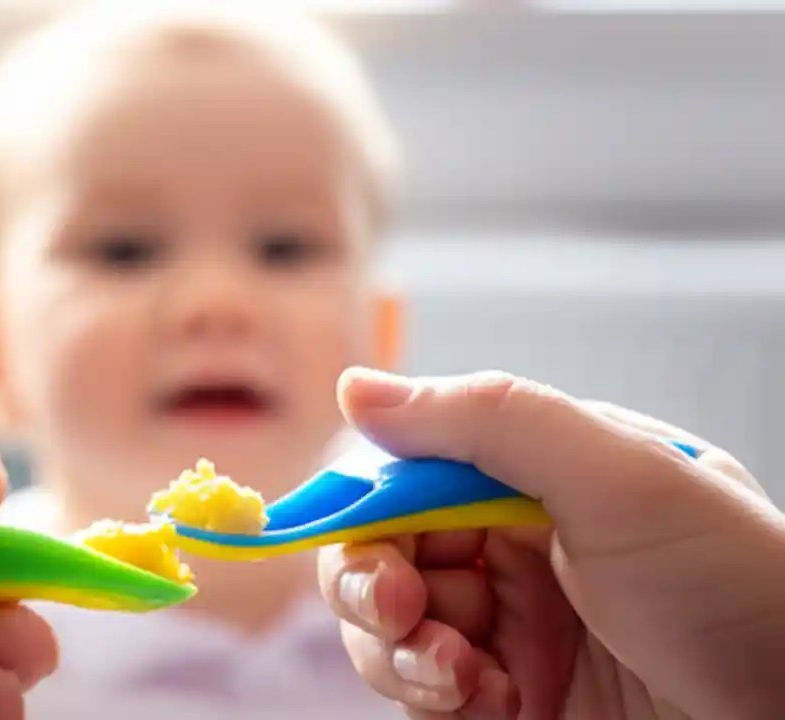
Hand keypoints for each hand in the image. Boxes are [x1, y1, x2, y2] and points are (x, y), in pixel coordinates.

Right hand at [319, 369, 784, 718]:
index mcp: (536, 473)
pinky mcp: (508, 698)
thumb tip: (356, 389)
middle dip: (373, 584)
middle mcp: (513, 545)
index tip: (355, 538)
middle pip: (382, 552)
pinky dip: (433, 696)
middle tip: (401, 612)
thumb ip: (489, 421)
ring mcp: (510, 625)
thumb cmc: (739, 587)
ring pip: (388, 627)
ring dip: (399, 651)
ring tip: (457, 675)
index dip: (368, 503)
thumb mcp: (621, 480)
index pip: (408, 471)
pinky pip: (422, 690)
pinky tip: (488, 700)